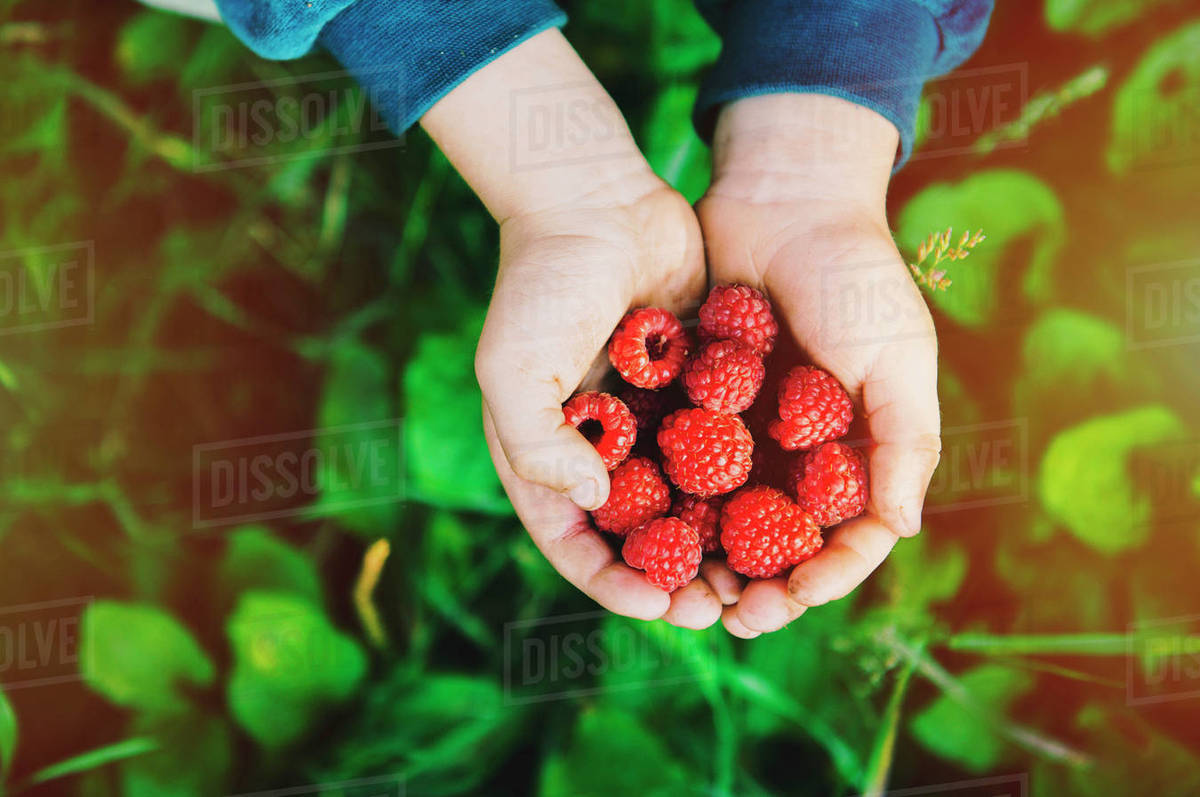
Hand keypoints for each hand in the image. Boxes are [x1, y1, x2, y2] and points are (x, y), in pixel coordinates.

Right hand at [423, 30, 721, 626]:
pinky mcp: (692, 391)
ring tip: (759, 573)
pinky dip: (744, 480)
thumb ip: (538, 445)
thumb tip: (598, 505)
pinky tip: (784, 505)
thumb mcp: (512, 368)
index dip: (612, 582)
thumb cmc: (542, 283)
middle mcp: (598, 449)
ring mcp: (648, 421)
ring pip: (687, 501)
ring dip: (718, 541)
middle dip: (677, 577)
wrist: (596, 199)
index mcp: (547, 454)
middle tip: (721, 606)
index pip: (575, 543)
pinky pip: (719, 448)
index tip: (656, 604)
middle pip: (638, 537)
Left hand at [695, 94, 941, 636]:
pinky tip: (646, 525)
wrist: (784, 200)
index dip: (823, 577)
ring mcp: (751, 430)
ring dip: (708, 556)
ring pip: (729, 516)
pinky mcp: (703, 403)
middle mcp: (805, 451)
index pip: (849, 537)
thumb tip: (900, 529)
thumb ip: (905, 440)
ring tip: (680, 587)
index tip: (788, 601)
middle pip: (782, 542)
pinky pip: (686, 464)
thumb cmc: (855, 275)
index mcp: (860, 449)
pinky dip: (672, 499)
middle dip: (759, 584)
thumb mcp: (898, 355)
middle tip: (725, 614)